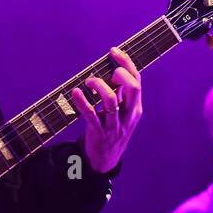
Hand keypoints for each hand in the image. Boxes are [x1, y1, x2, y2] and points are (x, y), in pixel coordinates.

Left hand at [69, 46, 142, 173]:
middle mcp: (129, 116)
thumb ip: (121, 95)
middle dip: (120, 73)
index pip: (137, 81)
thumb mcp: (122, 114)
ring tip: (89, 81)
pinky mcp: (99, 133)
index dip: (126, 63)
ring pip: (111, 101)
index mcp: (136, 108)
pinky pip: (91, 115)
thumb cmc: (112, 130)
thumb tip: (114, 70)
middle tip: (107, 72)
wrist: (105, 160)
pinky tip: (75, 92)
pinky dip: (82, 102)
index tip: (113, 51)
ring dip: (99, 86)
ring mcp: (115, 125)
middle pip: (133, 88)